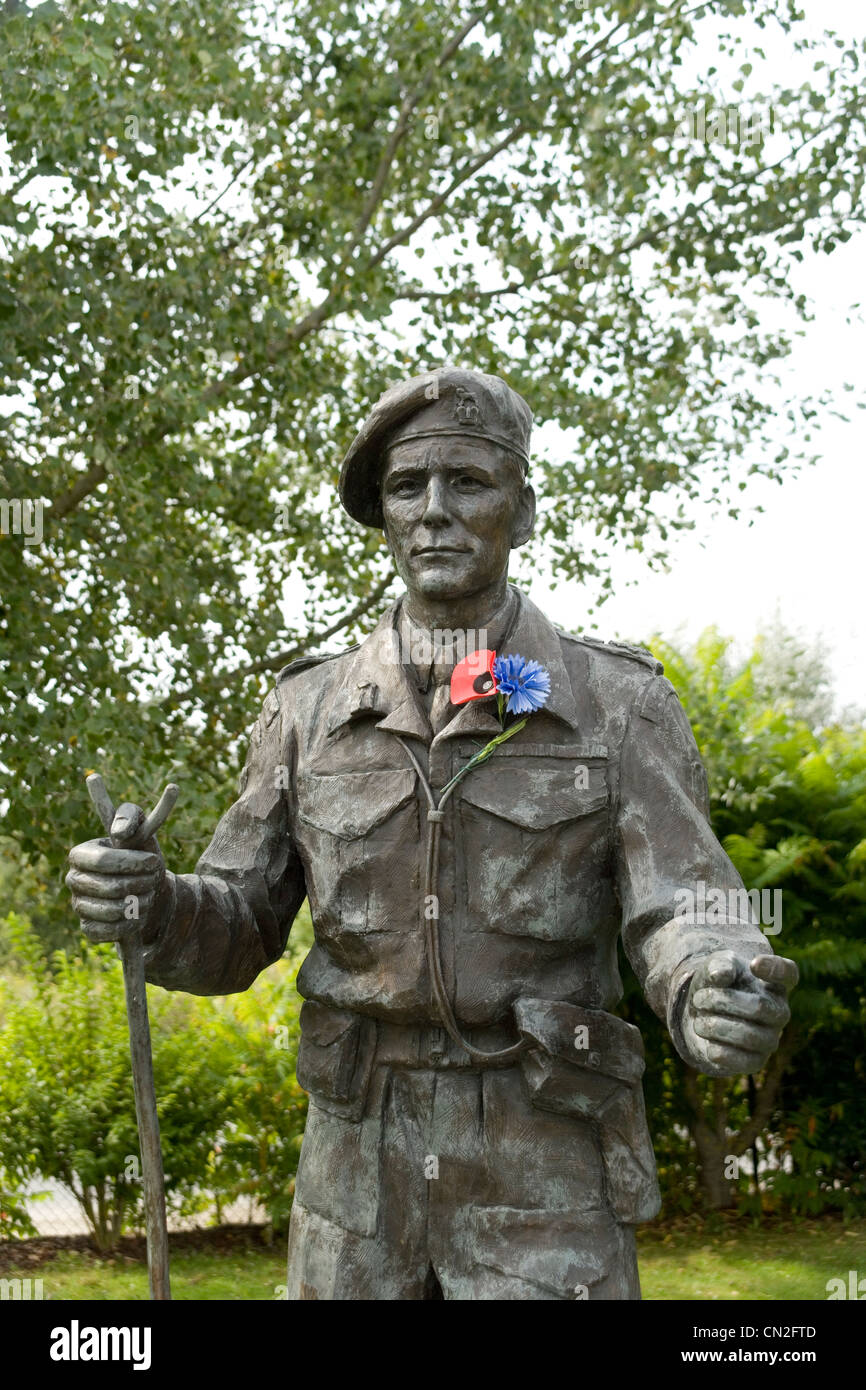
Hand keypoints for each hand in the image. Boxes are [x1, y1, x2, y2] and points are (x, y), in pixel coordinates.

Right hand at [66, 803, 166, 943]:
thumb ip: (130, 816)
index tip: (155, 861)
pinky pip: (110, 931)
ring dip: (140, 903)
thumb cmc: (141, 853)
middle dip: (141, 884)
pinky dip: (131, 923)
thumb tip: (118, 831)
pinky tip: (139, 913)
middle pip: (110, 888)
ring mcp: (79, 906)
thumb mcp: (140, 829)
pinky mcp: (89, 928)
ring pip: (112, 911)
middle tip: (155, 879)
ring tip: (149, 894)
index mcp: (80, 854)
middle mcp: (73, 880)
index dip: (131, 862)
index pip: (101, 861)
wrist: (148, 886)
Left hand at [681, 950, 797, 1075]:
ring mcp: (770, 1039)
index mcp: (775, 984)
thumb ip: (719, 964)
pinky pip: (742, 1061)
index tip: (754, 964)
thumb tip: (721, 974)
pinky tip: (707, 1043)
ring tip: (699, 1020)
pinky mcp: (755, 1062)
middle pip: (759, 1007)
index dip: (775, 969)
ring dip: (715, 1025)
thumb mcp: (716, 966)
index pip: (788, 973)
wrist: (701, 1013)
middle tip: (699, 998)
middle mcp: (779, 1012)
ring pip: (748, 1035)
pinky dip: (719, 1051)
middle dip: (722, 1001)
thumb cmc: (717, 984)